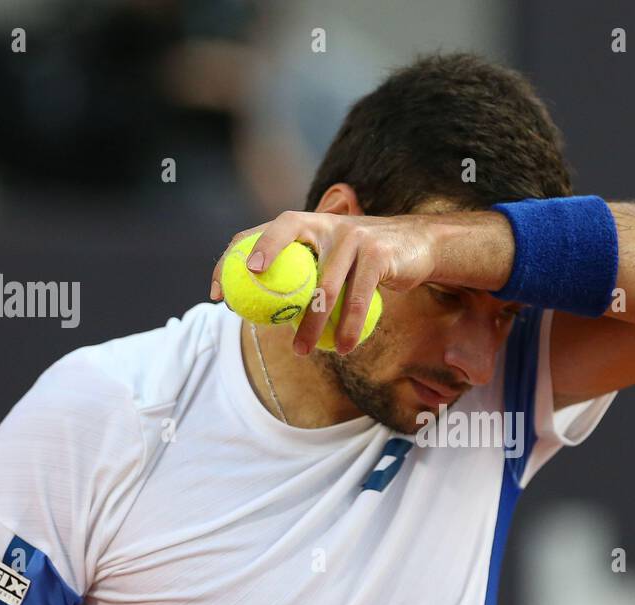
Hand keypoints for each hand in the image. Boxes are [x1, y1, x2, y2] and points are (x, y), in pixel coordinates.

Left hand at [210, 211, 438, 354]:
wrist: (419, 247)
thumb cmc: (366, 262)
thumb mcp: (333, 261)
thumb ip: (303, 273)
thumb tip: (260, 310)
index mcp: (308, 223)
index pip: (260, 231)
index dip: (232, 256)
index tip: (215, 293)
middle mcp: (326, 222)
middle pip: (286, 234)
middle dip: (262, 267)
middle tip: (248, 312)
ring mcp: (354, 235)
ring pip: (324, 285)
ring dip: (310, 324)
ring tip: (301, 352)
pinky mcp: (379, 253)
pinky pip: (357, 298)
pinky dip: (349, 326)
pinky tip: (343, 347)